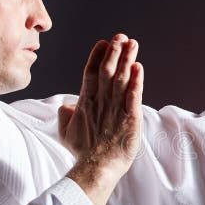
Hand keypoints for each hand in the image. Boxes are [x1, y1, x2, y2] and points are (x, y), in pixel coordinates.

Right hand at [58, 33, 143, 178]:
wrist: (96, 168)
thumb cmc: (83, 153)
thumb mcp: (66, 132)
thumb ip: (65, 116)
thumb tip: (66, 106)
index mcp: (85, 102)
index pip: (91, 73)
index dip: (98, 57)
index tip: (103, 43)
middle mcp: (101, 101)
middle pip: (108, 70)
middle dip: (114, 52)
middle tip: (120, 37)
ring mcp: (116, 108)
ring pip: (122, 78)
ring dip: (127, 59)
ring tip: (132, 44)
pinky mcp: (130, 118)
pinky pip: (134, 95)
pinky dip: (136, 81)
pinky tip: (139, 68)